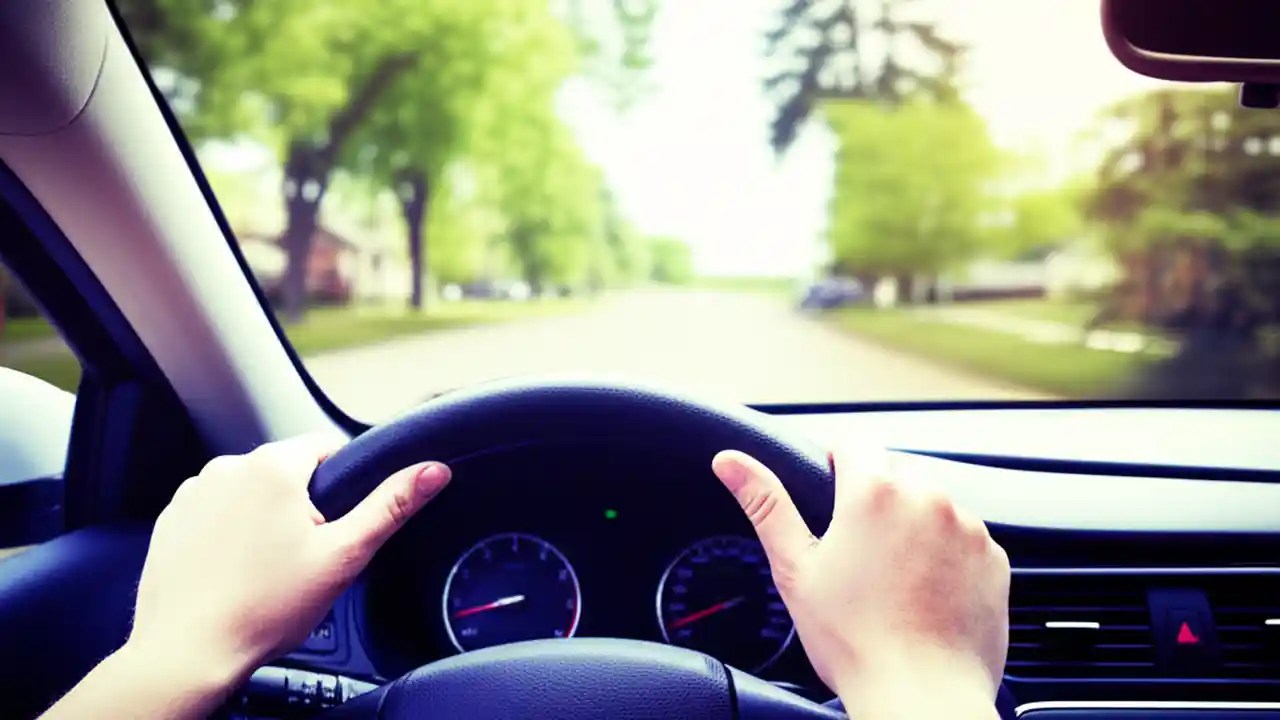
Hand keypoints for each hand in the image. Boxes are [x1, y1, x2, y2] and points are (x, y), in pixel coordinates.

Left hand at [128, 433, 451, 684]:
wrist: (189, 651)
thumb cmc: (264, 608)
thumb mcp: (344, 556)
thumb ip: (391, 506)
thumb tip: (433, 470)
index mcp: (273, 467)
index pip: (327, 447)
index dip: (342, 485)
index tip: (336, 525)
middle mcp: (227, 468)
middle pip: (287, 471)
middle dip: (302, 505)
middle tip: (305, 556)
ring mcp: (194, 492)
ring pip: (250, 492)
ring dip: (263, 517)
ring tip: (267, 568)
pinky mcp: (172, 518)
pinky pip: (215, 512)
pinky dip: (229, 533)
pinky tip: (235, 570)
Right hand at [711, 448, 1008, 711]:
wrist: (922, 698)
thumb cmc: (855, 640)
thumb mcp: (795, 568)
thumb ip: (766, 504)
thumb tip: (730, 461)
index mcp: (874, 492)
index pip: (854, 444)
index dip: (836, 466)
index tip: (830, 497)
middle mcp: (928, 498)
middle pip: (895, 473)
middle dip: (876, 499)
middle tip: (857, 552)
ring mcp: (968, 528)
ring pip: (933, 505)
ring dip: (914, 525)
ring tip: (893, 577)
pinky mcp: (994, 558)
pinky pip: (966, 539)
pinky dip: (947, 554)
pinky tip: (925, 592)